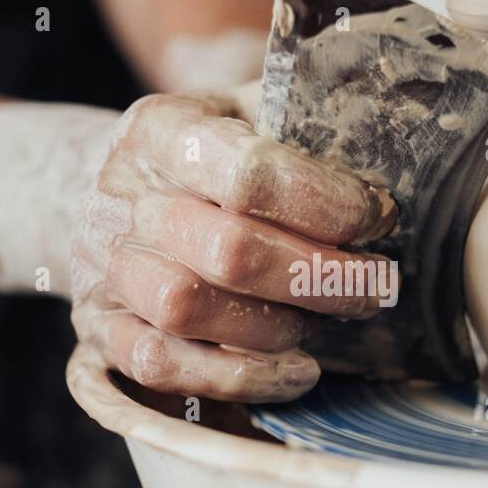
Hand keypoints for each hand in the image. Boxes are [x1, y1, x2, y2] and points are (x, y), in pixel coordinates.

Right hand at [70, 91, 396, 401]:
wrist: (96, 185)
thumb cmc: (201, 152)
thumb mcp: (244, 109)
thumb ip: (301, 126)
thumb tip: (391, 154)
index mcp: (162, 129)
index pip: (248, 174)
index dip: (328, 204)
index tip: (379, 216)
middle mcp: (122, 197)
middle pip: (228, 252)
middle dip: (322, 275)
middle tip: (376, 281)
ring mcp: (104, 266)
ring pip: (190, 311)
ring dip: (283, 325)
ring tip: (333, 314)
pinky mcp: (100, 326)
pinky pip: (162, 367)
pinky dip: (239, 378)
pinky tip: (298, 370)